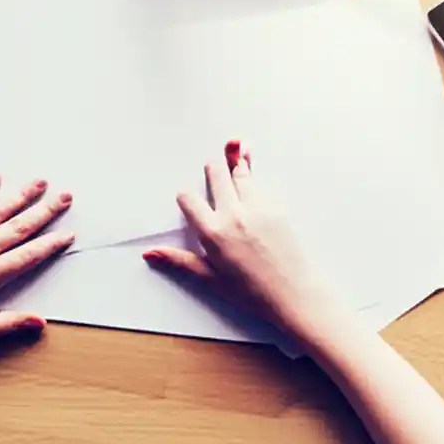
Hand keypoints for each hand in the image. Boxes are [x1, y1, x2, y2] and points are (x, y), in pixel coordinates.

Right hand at [143, 141, 346, 341]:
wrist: (292, 293)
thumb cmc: (252, 292)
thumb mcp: (210, 278)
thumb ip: (180, 261)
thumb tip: (150, 254)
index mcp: (213, 233)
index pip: (189, 199)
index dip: (185, 196)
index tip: (186, 196)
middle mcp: (233, 215)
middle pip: (217, 176)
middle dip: (213, 169)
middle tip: (212, 165)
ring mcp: (257, 209)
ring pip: (242, 175)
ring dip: (235, 165)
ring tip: (234, 149)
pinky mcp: (277, 209)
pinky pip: (261, 188)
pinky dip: (255, 180)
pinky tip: (254, 169)